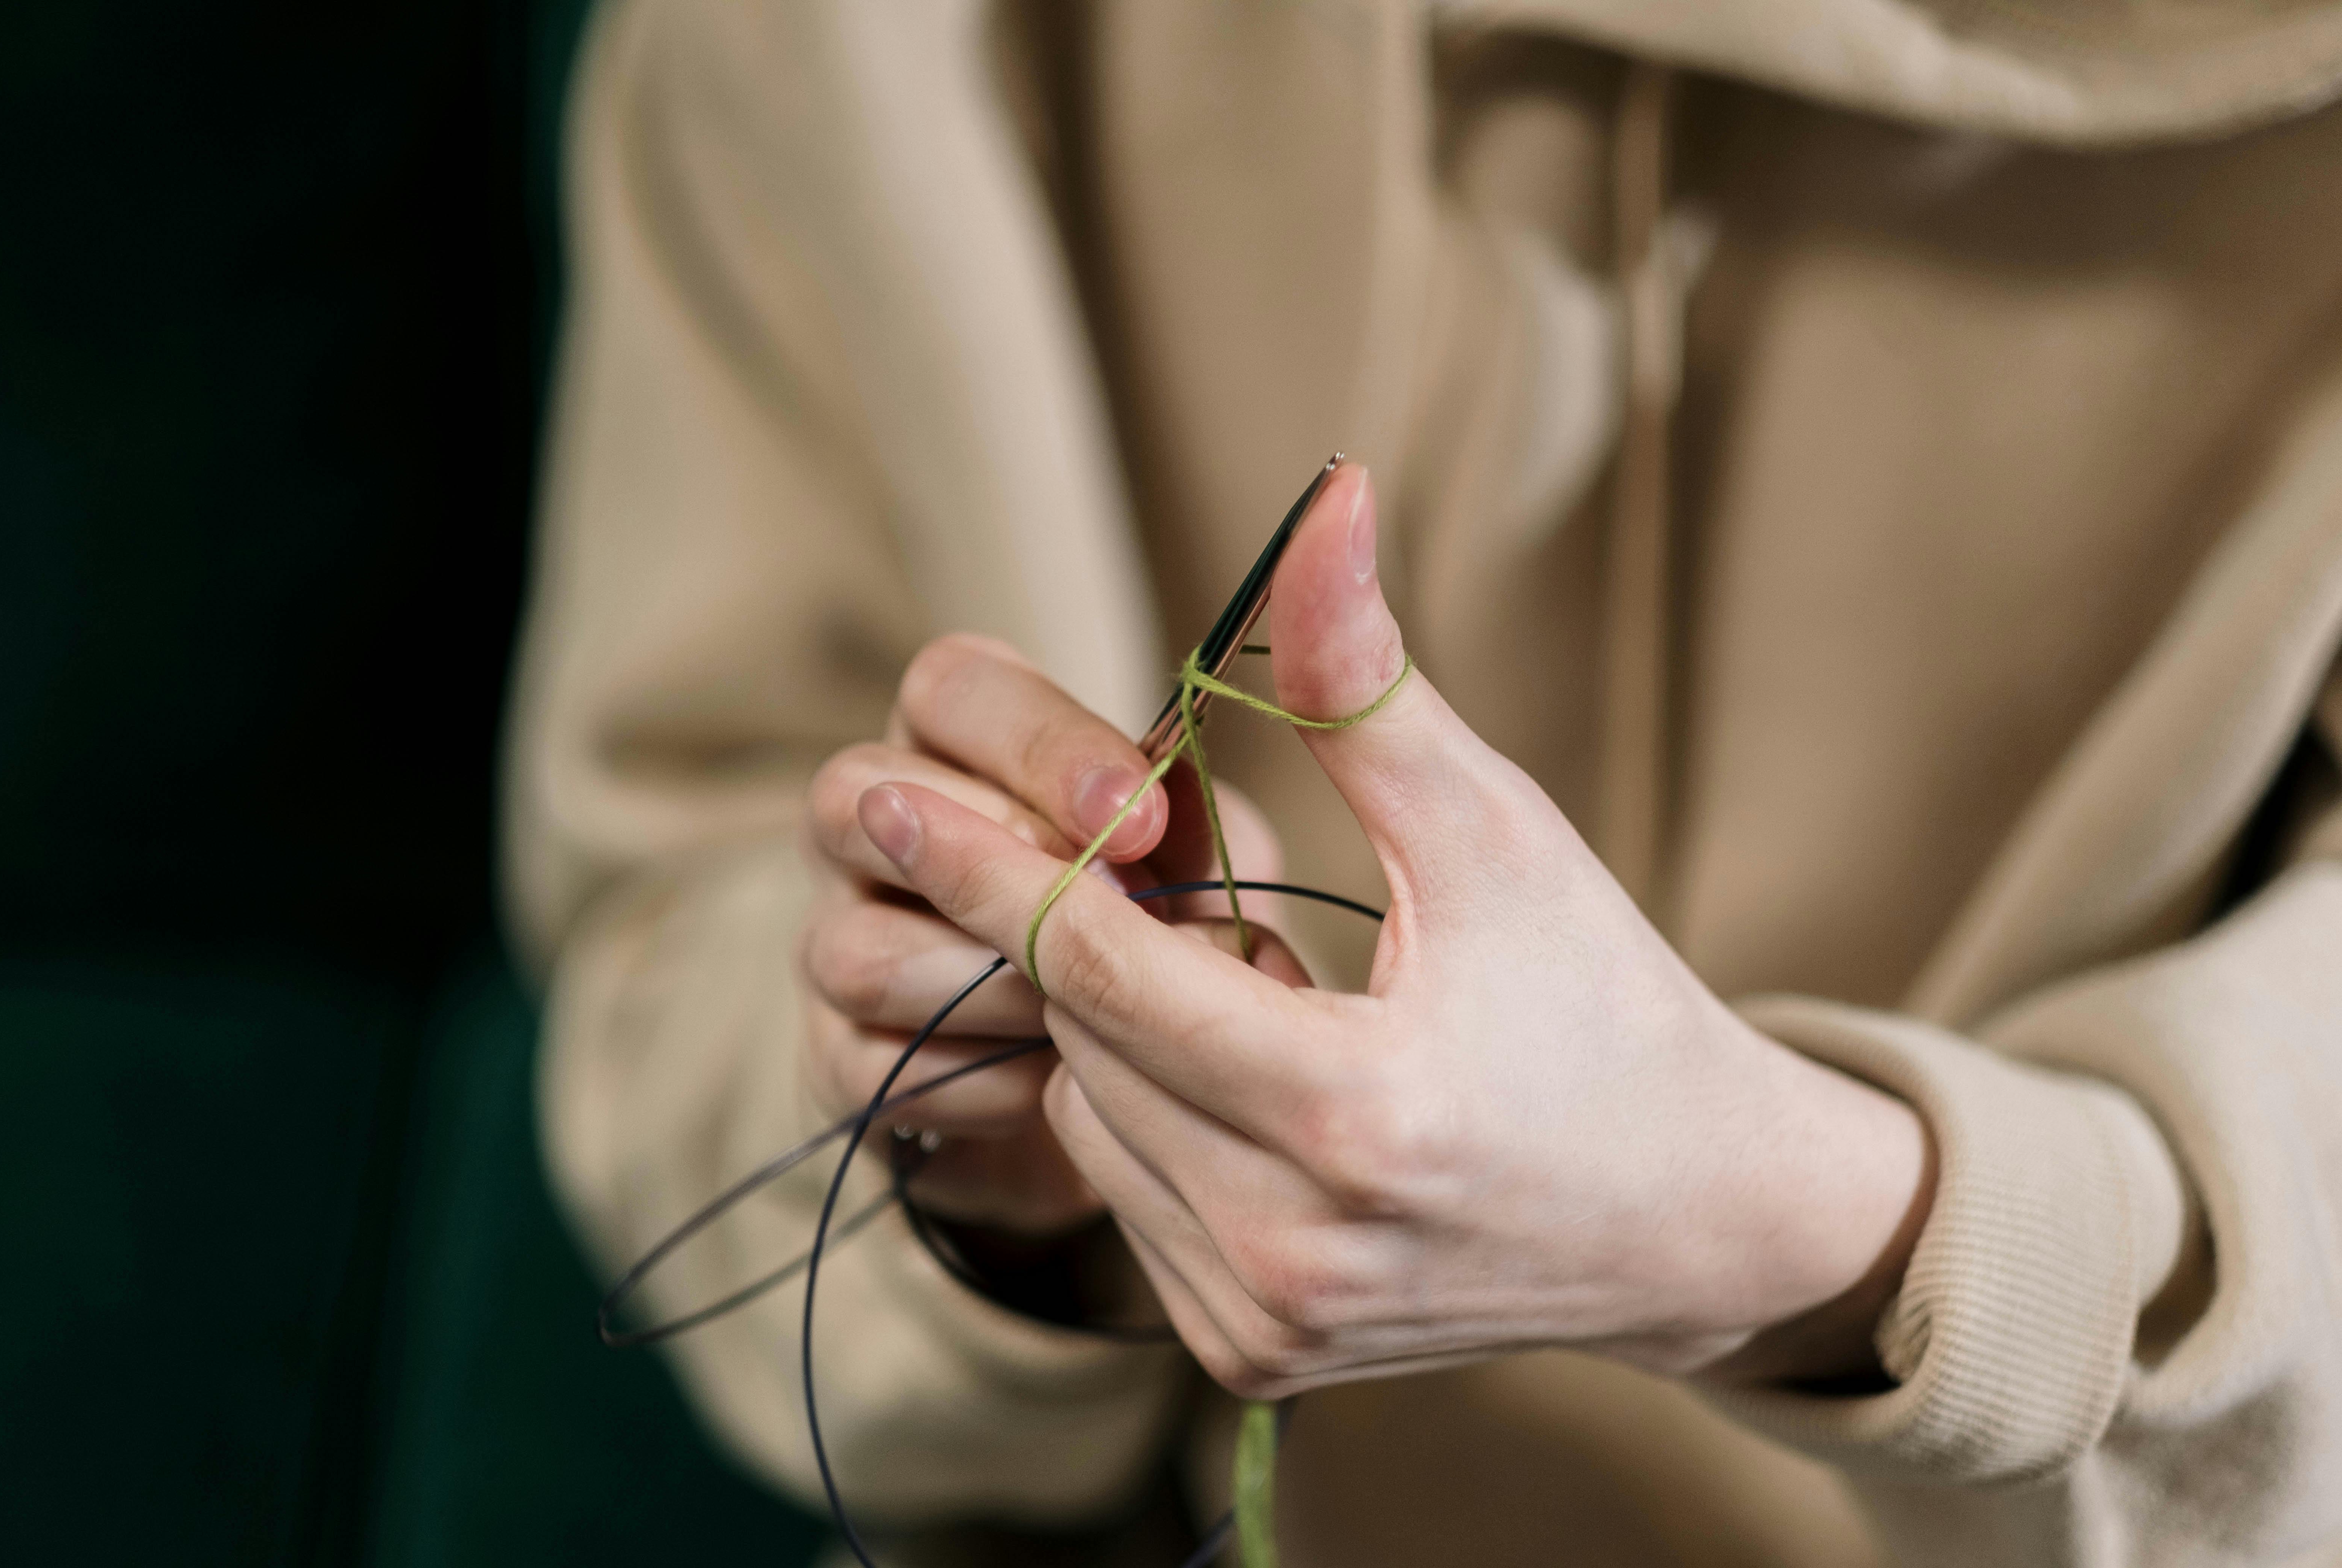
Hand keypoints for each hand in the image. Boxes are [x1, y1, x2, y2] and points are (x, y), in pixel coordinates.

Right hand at [800, 634, 1284, 1235]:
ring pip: (856, 948)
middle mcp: (866, 828)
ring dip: (987, 984)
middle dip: (992, 855)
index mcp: (955, 742)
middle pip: (854, 794)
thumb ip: (1182, 815)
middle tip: (1105, 910)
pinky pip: (874, 1068)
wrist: (1135, 1091)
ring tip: (1090, 1014)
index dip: (1040, 742)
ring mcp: (834, 943)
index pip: (952, 688)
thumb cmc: (1160, 932)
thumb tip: (1160, 791)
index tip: (1137, 812)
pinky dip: (979, 1081)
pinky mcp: (835, 1060)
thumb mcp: (1200, 859)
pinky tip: (1055, 1085)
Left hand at [856, 463, 1934, 1394]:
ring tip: (1271, 1000)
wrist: (1696, 1216)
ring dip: (1125, 1033)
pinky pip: (1128, 1199)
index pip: (1098, 966)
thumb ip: (1368, 684)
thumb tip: (1321, 500)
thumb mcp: (1493, 830)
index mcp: (1354, 1110)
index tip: (891, 793)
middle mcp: (1295, 1244)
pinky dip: (1153, 1121)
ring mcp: (1269, 1321)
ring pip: (1090, 1119)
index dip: (998, 866)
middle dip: (1093, 941)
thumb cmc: (1601, 998)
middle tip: (1175, 882)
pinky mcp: (1258, 1360)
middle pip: (1082, 1038)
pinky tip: (1266, 1090)